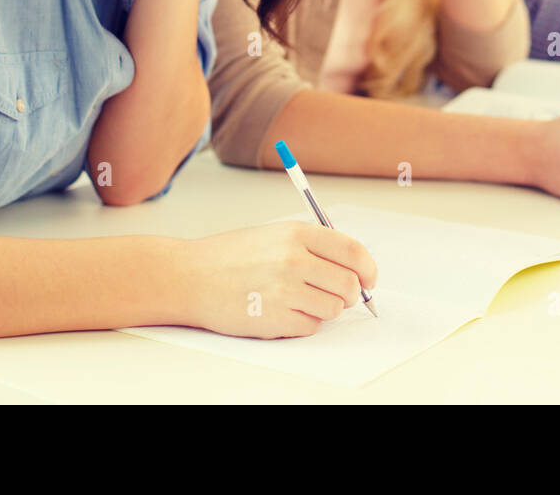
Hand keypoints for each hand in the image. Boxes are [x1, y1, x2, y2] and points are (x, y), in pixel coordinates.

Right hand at [180, 221, 377, 338]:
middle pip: (349, 284)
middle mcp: (293, 260)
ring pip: (334, 308)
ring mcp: (284, 291)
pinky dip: (305, 323)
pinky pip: (311, 327)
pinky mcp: (274, 319)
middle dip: (350, 293)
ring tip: (302, 300)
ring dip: (326, 309)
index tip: (369, 279)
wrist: (190, 276)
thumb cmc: (231, 255)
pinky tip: (284, 311)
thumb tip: (353, 265)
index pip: (353, 252)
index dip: (368, 268)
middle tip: (339, 294)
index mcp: (297, 233)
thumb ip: (313, 245)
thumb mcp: (274, 234)